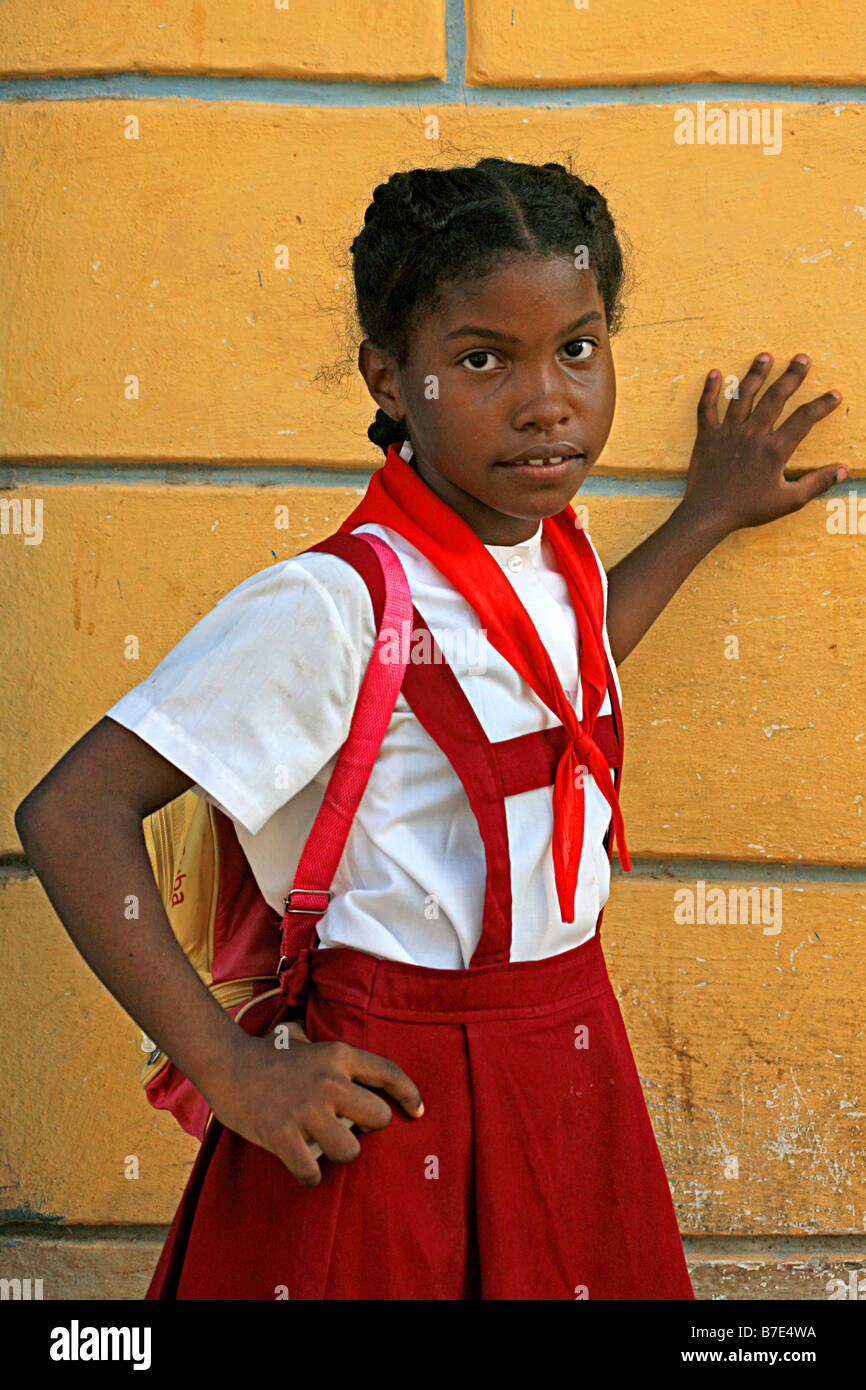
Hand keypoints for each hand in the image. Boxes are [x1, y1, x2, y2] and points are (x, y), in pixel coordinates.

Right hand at [203, 1021, 424, 1187]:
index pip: (389, 1072)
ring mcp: (305, 1109)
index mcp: (338, 1055)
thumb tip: (357, 1066)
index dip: (410, 1094)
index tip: (417, 1111)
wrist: (227, 1065)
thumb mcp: (307, 1041)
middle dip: (367, 1129)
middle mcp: (328, 1081)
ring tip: (323, 1147)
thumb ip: (333, 1053)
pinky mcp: (282, 1135)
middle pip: (378, 1118)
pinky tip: (303, 1166)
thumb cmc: (269, 1056)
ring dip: (339, 1154)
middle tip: (347, 1128)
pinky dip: (309, 1175)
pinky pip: (312, 1171)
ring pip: (351, 1150)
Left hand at [682, 353, 846, 533]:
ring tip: (765, 356)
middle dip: (791, 376)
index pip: (804, 419)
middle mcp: (752, 435)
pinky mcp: (706, 437)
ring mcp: (728, 433)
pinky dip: (709, 390)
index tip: (834, 394)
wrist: (708, 516)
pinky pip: (706, 408)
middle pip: (775, 397)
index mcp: (774, 449)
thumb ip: (816, 483)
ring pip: (742, 396)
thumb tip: (842, 470)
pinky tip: (715, 373)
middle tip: (802, 358)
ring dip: (755, 374)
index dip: (822, 405)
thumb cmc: (748, 510)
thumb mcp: (788, 501)